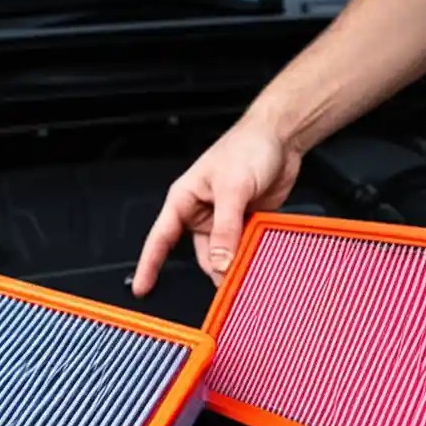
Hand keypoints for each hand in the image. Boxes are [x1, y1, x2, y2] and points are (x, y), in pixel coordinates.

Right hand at [132, 115, 300, 295]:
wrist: (282, 138)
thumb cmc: (248, 146)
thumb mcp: (233, 188)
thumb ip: (225, 228)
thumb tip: (219, 262)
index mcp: (185, 199)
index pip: (160, 238)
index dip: (149, 265)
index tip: (142, 288)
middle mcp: (203, 212)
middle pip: (202, 254)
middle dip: (215, 269)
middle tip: (228, 281)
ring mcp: (226, 220)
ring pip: (226, 255)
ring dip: (237, 262)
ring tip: (249, 264)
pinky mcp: (247, 223)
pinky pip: (246, 248)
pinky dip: (253, 254)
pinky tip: (262, 254)